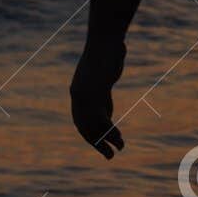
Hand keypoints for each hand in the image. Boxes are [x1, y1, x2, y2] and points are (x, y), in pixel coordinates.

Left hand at [70, 41, 126, 159]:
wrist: (104, 42)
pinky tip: (119, 140)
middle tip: (108, 155)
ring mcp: (85, 98)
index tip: (102, 142)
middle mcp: (79, 97)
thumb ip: (107, 73)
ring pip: (93, 127)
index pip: (82, 118)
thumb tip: (116, 62)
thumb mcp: (105, 65)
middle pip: (85, 127)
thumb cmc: (107, 48)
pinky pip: (102, 121)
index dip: (91, 132)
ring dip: (104, 142)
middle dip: (96, 142)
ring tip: (117, 151)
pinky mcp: (94, 97)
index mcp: (79, 91)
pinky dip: (110, 133)